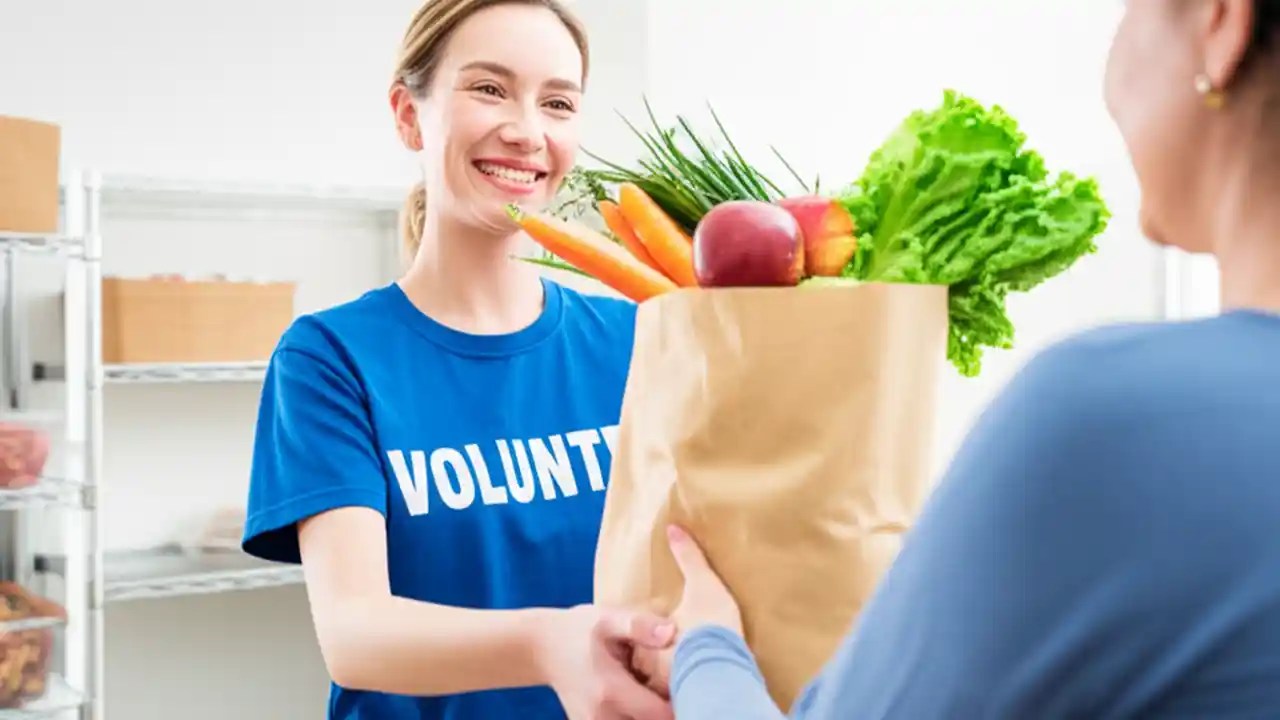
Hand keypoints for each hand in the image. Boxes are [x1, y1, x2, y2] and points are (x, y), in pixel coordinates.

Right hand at [537, 604, 676, 719]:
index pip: (661, 715)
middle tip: (675, 683)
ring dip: (652, 712)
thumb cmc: (577, 630)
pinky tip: (639, 694)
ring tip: (654, 687)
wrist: (541, 648)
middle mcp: (604, 717)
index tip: (690, 682)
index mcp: (611, 692)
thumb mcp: (606, 619)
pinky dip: (637, 714)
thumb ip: (638, 625)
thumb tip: (670, 633)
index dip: (683, 702)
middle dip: (671, 708)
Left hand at [633, 524, 743, 695]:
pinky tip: (698, 692)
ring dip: (669, 682)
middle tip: (666, 659)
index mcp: (649, 645)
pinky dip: (686, 696)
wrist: (727, 667)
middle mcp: (653, 671)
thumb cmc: (710, 626)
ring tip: (682, 677)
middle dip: (652, 665)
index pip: (638, 644)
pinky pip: (681, 701)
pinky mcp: (688, 703)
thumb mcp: (702, 585)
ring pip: (662, 688)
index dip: (644, 641)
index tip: (654, 636)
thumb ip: (688, 557)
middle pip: (646, 669)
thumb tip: (673, 528)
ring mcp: (670, 691)